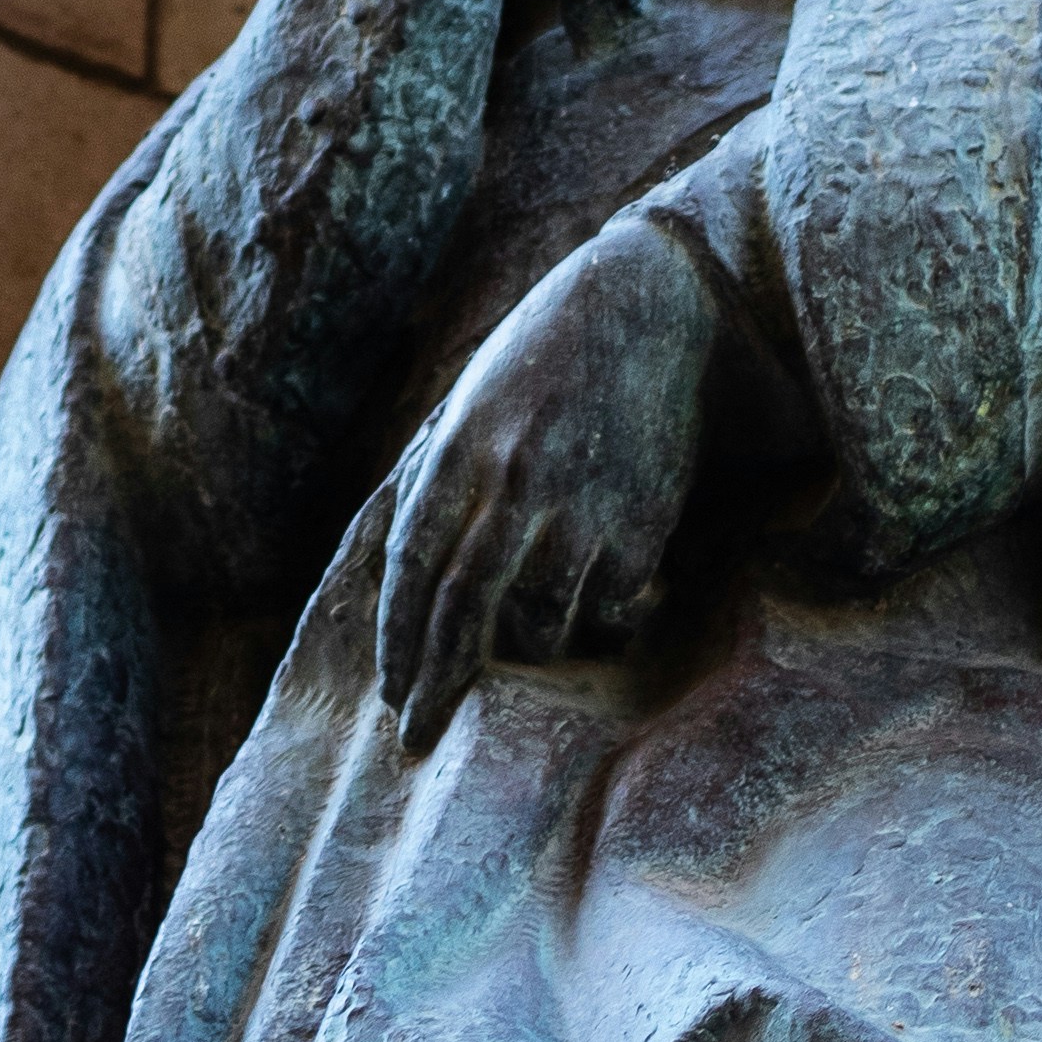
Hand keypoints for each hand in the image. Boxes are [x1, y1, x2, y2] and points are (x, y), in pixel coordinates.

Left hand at [377, 217, 715, 752]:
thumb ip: (433, 475)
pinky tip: (588, 630)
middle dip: (438, 684)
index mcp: (459, 450)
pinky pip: (609, 606)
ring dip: (521, 660)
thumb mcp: (468, 402)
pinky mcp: (644, 517)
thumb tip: (399, 561)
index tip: (393, 691)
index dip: (398, 639)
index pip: (411, 566)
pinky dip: (594, 630)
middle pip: (465, 609)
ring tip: (513, 670)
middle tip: (420, 734)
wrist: (648, 307)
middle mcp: (515, 482)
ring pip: (540, 622)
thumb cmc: (542, 357)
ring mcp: (584, 504)